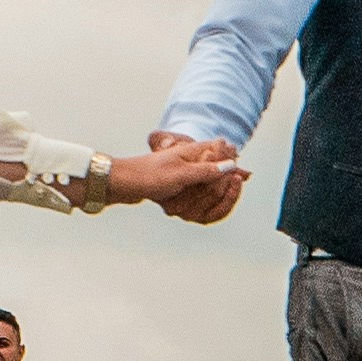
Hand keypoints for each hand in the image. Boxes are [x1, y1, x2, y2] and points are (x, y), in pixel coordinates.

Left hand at [102, 143, 244, 224]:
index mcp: (194, 152)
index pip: (224, 155)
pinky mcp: (176, 186)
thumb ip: (207, 171)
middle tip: (226, 193)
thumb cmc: (149, 175)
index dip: (234, 171)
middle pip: (219, 174)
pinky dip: (199, 203)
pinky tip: (197, 208)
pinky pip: (195, 195)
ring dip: (212, 197)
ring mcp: (184, 174)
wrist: (121, 182)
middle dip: (225, 187)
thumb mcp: (181, 174)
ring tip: (211, 201)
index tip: (240, 181)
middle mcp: (191, 161)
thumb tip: (232, 165)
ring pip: (208, 187)